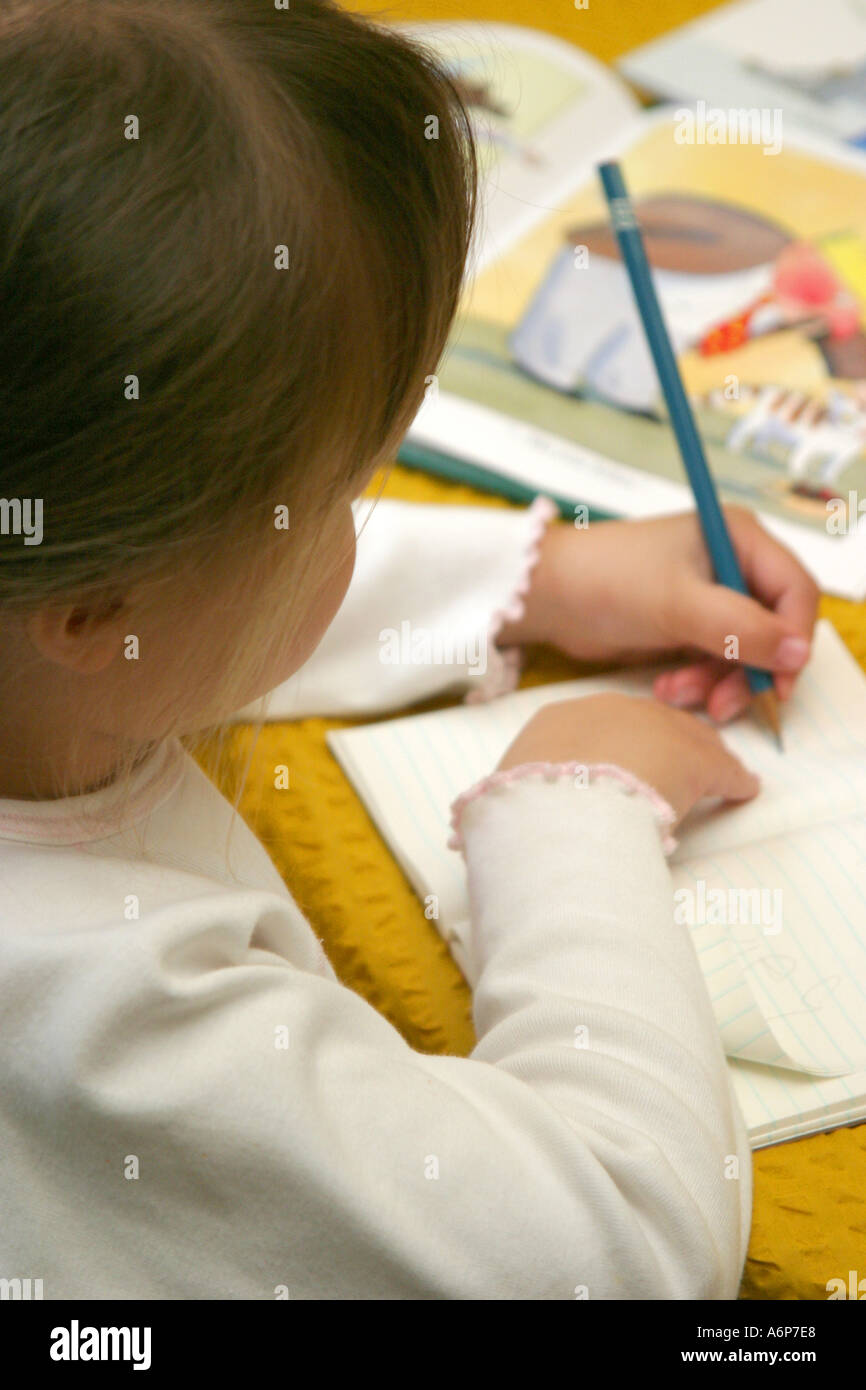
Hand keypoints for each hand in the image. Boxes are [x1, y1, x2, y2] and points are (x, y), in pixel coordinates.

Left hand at [497, 506, 819, 724]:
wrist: (547, 597)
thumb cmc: (607, 581)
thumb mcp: (678, 604)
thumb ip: (741, 628)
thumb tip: (798, 653)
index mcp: (739, 538)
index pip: (795, 591)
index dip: (793, 639)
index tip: (779, 682)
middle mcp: (731, 565)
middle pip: (773, 628)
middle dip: (750, 670)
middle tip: (723, 704)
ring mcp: (710, 598)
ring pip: (743, 654)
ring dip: (717, 683)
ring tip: (676, 693)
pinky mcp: (688, 627)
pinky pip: (714, 664)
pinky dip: (697, 683)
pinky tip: (666, 688)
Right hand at [497, 692, 759, 825]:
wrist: (559, 813)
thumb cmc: (526, 810)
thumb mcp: (513, 794)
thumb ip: (522, 797)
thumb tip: (504, 818)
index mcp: (559, 720)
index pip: (599, 726)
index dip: (616, 748)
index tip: (624, 768)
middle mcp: (609, 710)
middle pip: (649, 724)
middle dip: (661, 746)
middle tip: (672, 771)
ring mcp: (655, 728)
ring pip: (688, 739)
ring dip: (700, 760)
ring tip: (712, 781)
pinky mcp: (695, 759)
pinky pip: (722, 769)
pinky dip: (732, 781)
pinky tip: (742, 792)